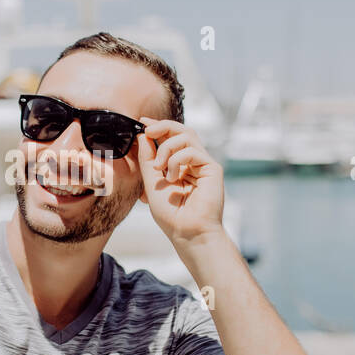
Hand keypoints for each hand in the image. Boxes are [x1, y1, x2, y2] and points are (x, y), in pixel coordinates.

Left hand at [134, 118, 224, 244]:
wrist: (187, 232)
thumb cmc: (171, 214)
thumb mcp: (151, 183)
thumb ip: (148, 160)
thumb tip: (144, 136)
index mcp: (179, 166)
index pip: (170, 138)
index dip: (157, 127)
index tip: (142, 122)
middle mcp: (192, 163)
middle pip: (181, 130)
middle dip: (162, 126)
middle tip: (147, 130)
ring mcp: (203, 165)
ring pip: (186, 136)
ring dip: (166, 148)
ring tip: (159, 167)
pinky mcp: (212, 168)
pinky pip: (192, 151)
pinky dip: (176, 160)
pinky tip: (172, 177)